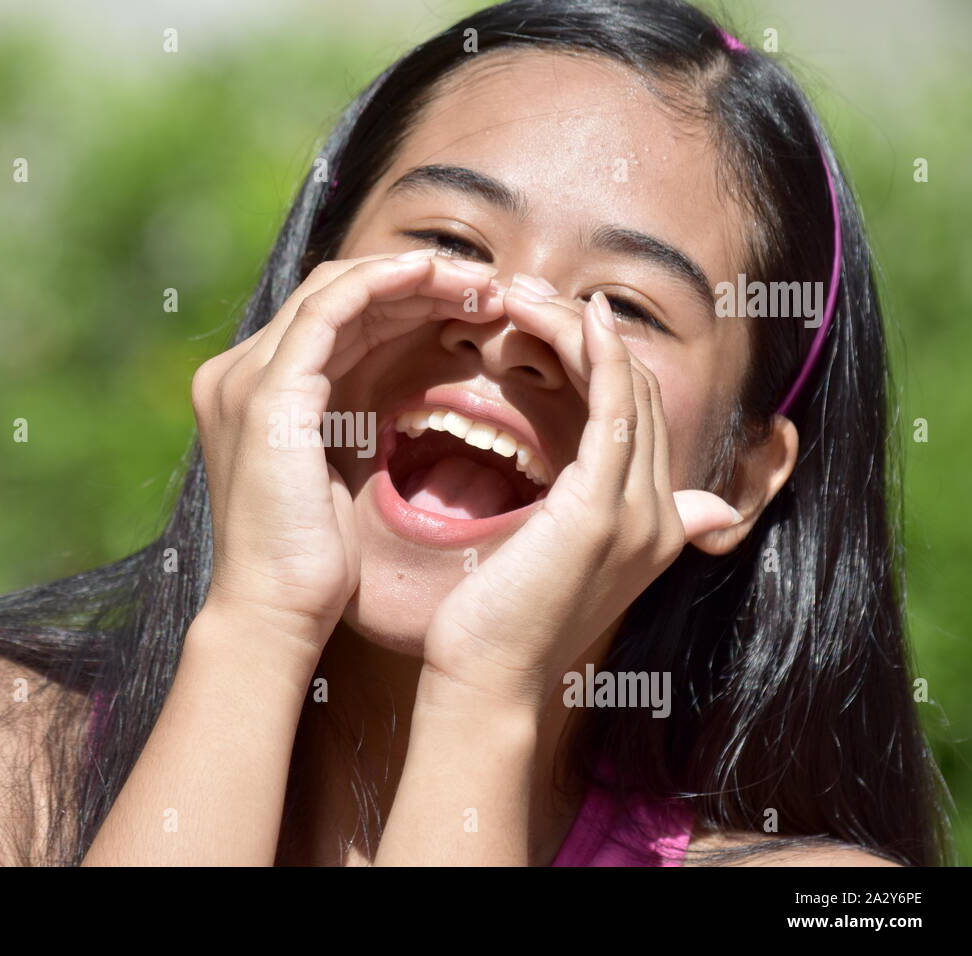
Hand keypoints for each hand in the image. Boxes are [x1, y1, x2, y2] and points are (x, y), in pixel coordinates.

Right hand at [192, 251, 505, 645]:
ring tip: (475, 282)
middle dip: (414, 281)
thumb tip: (397, 395)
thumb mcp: (336, 472)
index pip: (331, 318)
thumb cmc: (312, 563)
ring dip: (410, 276)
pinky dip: (382, 283)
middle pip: (334, 294)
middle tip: (484, 286)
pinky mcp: (268, 393)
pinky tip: (434, 277)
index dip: (401, 300)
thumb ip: (350, 421)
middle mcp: (238, 373)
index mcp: (255, 391)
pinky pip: (331, 308)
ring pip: (335, 289)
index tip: (468, 307)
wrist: (275, 612)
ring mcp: (247, 378)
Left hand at [422, 288, 741, 708]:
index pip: (637, 415)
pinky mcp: (601, 507)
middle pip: (639, 391)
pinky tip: (570, 316)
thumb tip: (682, 513)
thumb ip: (598, 524)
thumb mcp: (558, 566)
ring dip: (581, 328)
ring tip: (526, 294)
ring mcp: (638, 510)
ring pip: (628, 384)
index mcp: (650, 524)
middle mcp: (660, 514)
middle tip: (525, 294)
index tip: (543, 324)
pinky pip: (613, 401)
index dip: (597, 361)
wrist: (488, 680)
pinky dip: (595, 350)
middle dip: (586, 333)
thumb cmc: (500, 624)